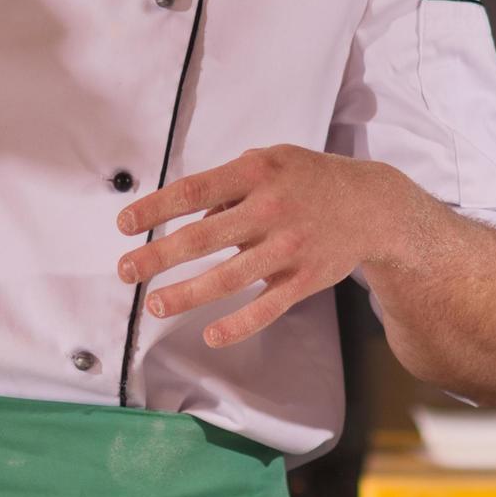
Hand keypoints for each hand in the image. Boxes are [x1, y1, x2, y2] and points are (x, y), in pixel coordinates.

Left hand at [113, 144, 403, 349]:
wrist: (371, 205)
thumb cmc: (307, 180)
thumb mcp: (268, 162)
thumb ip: (228, 187)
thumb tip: (190, 218)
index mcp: (255, 173)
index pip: (192, 191)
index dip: (154, 208)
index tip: (123, 224)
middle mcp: (270, 210)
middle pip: (202, 238)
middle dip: (157, 256)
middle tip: (124, 270)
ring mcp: (288, 248)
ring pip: (227, 278)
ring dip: (186, 295)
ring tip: (154, 304)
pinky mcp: (304, 279)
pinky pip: (266, 308)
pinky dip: (238, 325)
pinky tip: (209, 334)